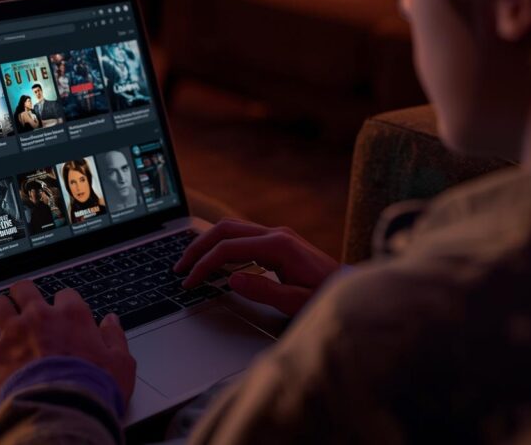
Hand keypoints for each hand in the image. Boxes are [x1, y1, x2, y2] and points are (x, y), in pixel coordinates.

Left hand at [0, 281, 135, 404]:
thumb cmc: (93, 389)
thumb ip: (115, 338)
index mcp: (72, 316)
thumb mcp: (121, 363)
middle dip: (24, 295)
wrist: (62, 410)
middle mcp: (40, 317)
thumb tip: (112, 322)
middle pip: (25, 289)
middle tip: (24, 304)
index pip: (65, 295)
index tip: (62, 313)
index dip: (63, 304)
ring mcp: (13, 333)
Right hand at [174, 218, 339, 316]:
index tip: (189, 281)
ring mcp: (278, 235)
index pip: (228, 248)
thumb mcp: (295, 302)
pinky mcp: (280, 242)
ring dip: (208, 243)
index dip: (204, 264)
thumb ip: (264, 290)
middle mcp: (277, 234)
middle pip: (225, 229)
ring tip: (190, 263)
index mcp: (279, 246)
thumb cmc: (327, 299)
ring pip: (233, 228)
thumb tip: (232, 279)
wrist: (352, 290)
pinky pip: (243, 236)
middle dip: (198, 247)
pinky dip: (223, 245)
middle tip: (179, 267)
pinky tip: (215, 261)